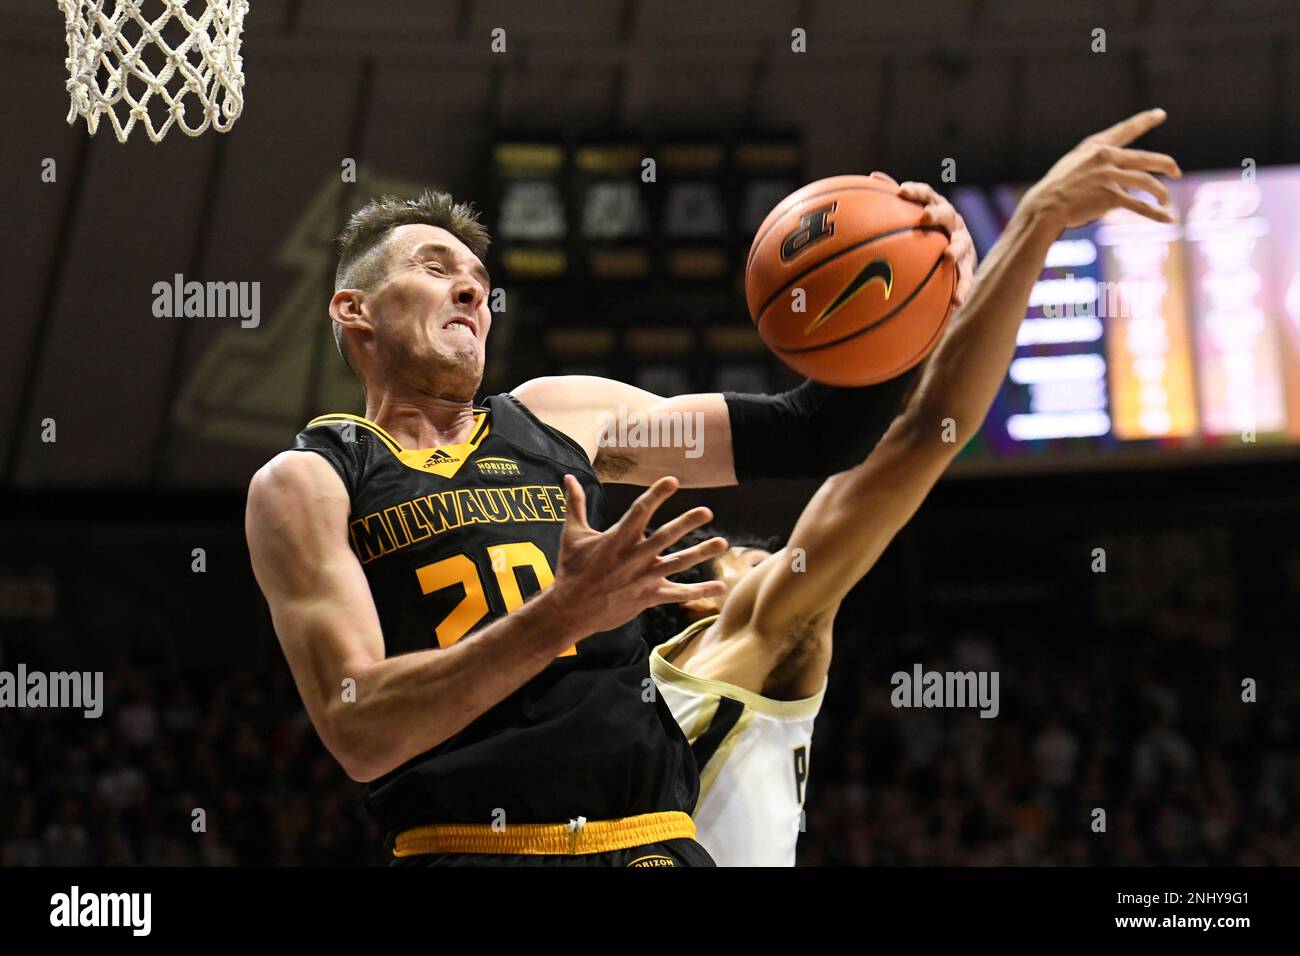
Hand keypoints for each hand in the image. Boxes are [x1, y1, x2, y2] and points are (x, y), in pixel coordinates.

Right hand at [552, 475, 727, 634]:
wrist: (570, 610)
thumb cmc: (571, 570)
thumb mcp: (572, 535)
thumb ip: (575, 504)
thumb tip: (568, 478)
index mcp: (617, 538)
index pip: (639, 511)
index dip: (656, 495)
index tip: (673, 481)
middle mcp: (634, 556)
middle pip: (665, 536)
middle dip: (687, 523)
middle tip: (706, 512)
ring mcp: (643, 577)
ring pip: (678, 563)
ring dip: (701, 553)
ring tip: (722, 543)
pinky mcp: (648, 596)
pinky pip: (678, 594)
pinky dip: (700, 592)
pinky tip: (720, 588)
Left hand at [869, 171, 975, 306]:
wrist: (954, 254)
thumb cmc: (926, 231)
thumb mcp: (912, 216)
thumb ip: (894, 200)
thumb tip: (872, 176)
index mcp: (937, 209)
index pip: (928, 194)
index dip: (916, 192)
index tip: (902, 191)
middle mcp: (953, 223)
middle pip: (947, 214)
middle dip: (936, 214)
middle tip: (924, 216)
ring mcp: (963, 244)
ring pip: (962, 245)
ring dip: (956, 249)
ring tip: (947, 256)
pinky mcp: (968, 266)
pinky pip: (966, 278)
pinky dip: (963, 289)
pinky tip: (957, 302)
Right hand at [1022, 108, 1181, 230]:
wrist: (1044, 207)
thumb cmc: (1056, 189)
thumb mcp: (1074, 165)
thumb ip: (1097, 164)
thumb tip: (1123, 178)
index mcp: (1095, 146)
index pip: (1126, 130)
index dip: (1145, 120)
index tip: (1160, 114)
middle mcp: (1105, 157)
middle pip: (1146, 158)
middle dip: (1166, 165)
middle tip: (1176, 173)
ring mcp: (1109, 176)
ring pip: (1147, 182)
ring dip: (1161, 194)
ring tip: (1166, 202)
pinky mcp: (1110, 196)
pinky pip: (1140, 205)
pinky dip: (1156, 214)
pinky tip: (1168, 220)